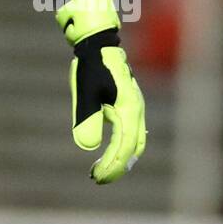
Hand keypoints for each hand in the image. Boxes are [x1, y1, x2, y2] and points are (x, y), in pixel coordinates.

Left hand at [69, 31, 146, 183]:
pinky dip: (123, 149)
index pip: (124, 148)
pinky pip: (133, 134)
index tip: (96, 177)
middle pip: (133, 150)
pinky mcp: (130, 107)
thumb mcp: (85, 93)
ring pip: (135, 143)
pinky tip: (109, 154)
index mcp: (128, 110)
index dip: (111, 165)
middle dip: (116, 167)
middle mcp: (137, 112)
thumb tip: (87, 147)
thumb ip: (87, 118)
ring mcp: (136, 109)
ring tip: (100, 170)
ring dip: (120, 159)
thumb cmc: (91, 67)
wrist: (99, 46)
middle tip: (96, 178)